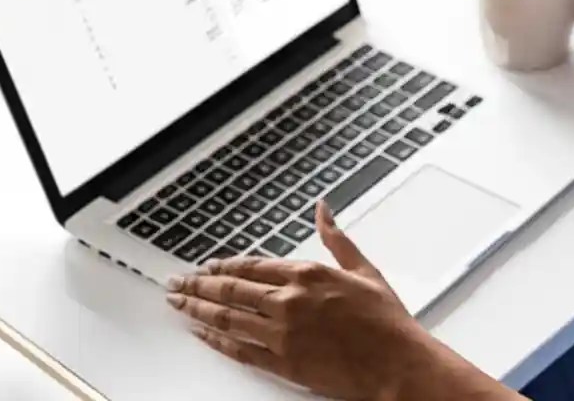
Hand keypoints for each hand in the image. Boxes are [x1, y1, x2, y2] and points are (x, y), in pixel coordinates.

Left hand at [166, 202, 432, 399]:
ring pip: (227, 318)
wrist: (396, 364)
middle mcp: (289, 301)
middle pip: (231, 289)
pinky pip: (239, 350)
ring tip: (178, 303)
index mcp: (308, 274)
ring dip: (198, 309)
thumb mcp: (364, 269)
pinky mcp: (283, 363)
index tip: (207, 265)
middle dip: (199, 284)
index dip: (225, 265)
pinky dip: (216, 341)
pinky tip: (201, 334)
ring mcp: (282, 334)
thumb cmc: (386, 321)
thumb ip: (336, 238)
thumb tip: (323, 209)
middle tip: (177, 282)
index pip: (252, 265)